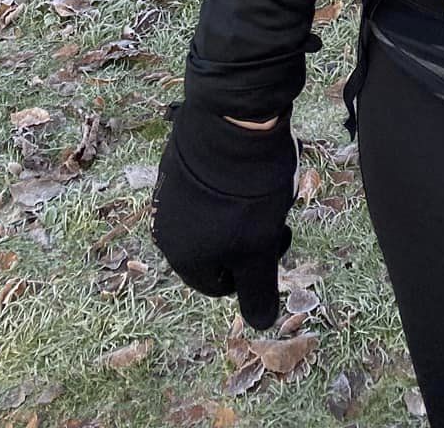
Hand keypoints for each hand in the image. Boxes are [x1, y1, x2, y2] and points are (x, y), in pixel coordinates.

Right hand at [151, 100, 299, 328]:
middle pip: (219, 249)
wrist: (233, 118)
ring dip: (243, 208)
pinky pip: (210, 186)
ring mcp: (170, 190)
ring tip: (265, 185)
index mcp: (182, 255)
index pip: (219, 285)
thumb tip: (260, 324)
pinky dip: (231, 183)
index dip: (253, 270)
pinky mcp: (179, 159)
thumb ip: (258, 292)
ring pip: (216, 216)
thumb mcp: (261, 250)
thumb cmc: (247, 193)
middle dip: (251, 237)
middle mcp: (167, 226)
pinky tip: (250, 164)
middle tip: (275, 212)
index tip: (276, 240)